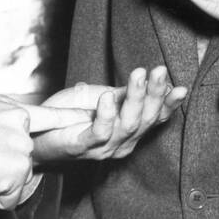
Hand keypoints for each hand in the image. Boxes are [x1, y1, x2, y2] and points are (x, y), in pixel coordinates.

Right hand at [0, 96, 93, 210]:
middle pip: (26, 157)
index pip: (47, 114)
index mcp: (6, 108)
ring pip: (17, 179)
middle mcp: (19, 123)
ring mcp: (21, 145)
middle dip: (5, 169)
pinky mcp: (18, 168)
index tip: (90, 116)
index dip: (69, 118)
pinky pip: (10, 198)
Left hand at [33, 65, 186, 162]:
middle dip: (154, 94)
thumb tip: (150, 80)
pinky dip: (106, 115)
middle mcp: (122, 144)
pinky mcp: (82, 148)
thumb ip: (123, 94)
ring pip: (128, 125)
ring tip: (138, 75)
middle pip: (145, 120)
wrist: (37, 136)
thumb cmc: (69, 116)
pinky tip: (107, 97)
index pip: (155, 118)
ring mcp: (103, 148)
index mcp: (129, 132)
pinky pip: (99, 133)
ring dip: (135, 98)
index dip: (169, 104)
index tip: (181, 88)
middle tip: (158, 70)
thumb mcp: (101, 98)